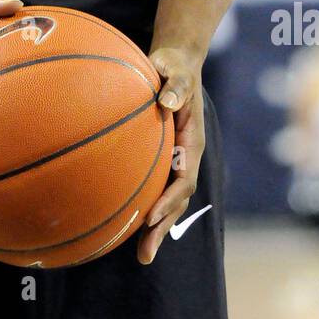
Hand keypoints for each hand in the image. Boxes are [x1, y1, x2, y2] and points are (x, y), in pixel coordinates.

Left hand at [136, 46, 205, 264]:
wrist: (176, 62)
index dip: (169, 200)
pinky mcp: (163, 159)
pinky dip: (146, 209)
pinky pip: (156, 189)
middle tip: (144, 255)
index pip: (184, 179)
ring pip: (169, 201)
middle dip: (162, 228)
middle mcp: (187, 157)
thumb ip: (174, 85)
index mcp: (192, 142)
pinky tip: (126, 225)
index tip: (150, 217)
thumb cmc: (174, 66)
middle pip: (178, 200)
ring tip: (141, 256)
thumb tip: (167, 101)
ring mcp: (176, 161)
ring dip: (157, 228)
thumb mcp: (175, 70)